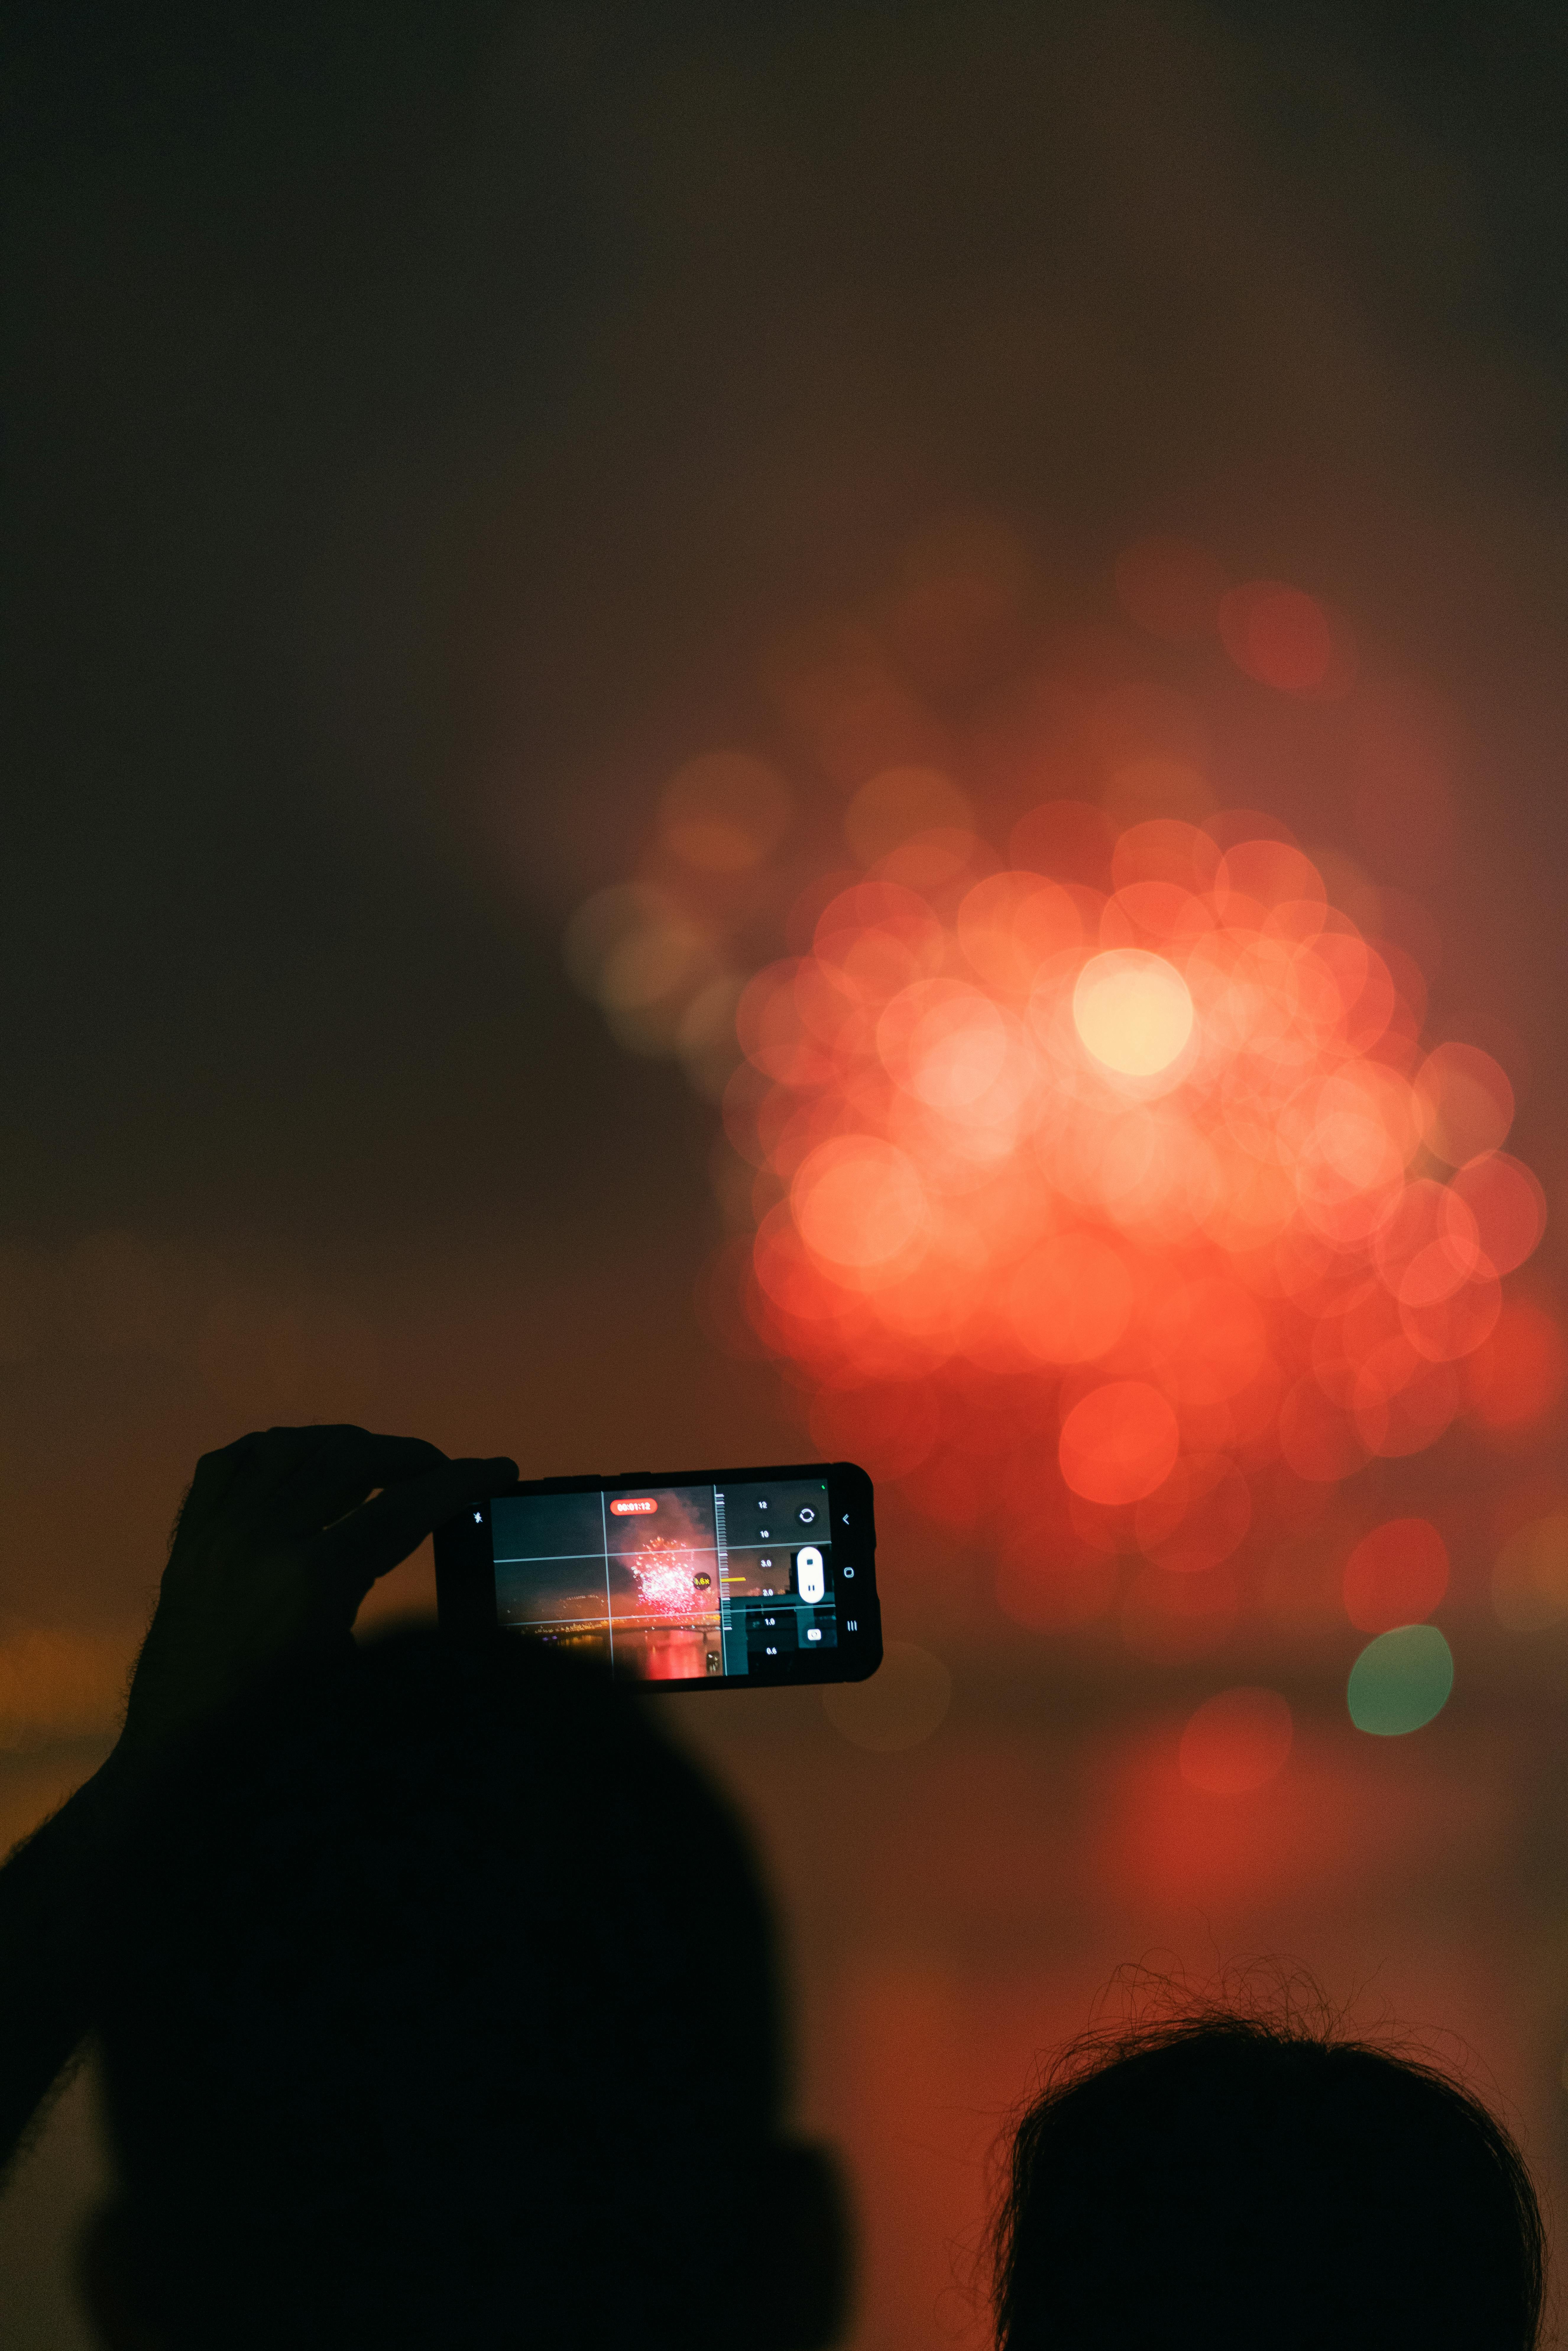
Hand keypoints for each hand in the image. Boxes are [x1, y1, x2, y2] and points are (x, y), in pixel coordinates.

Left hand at [116, 1425, 516, 1760]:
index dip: (459, 1482)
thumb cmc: (276, 1729)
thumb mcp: (356, 1675)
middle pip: (349, 1460)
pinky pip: (228, 1462)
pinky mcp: (191, 1538)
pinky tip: (296, 1461)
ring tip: (374, 1461)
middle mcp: (264, 1538)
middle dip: (407, 1455)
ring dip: (342, 1443)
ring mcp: (220, 1531)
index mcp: (313, 1580)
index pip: (403, 1508)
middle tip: (438, 1469)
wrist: (181, 1753)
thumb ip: (394, 1609)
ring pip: (288, 1446)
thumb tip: (436, 1567)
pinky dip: (270, 1449)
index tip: (497, 1468)